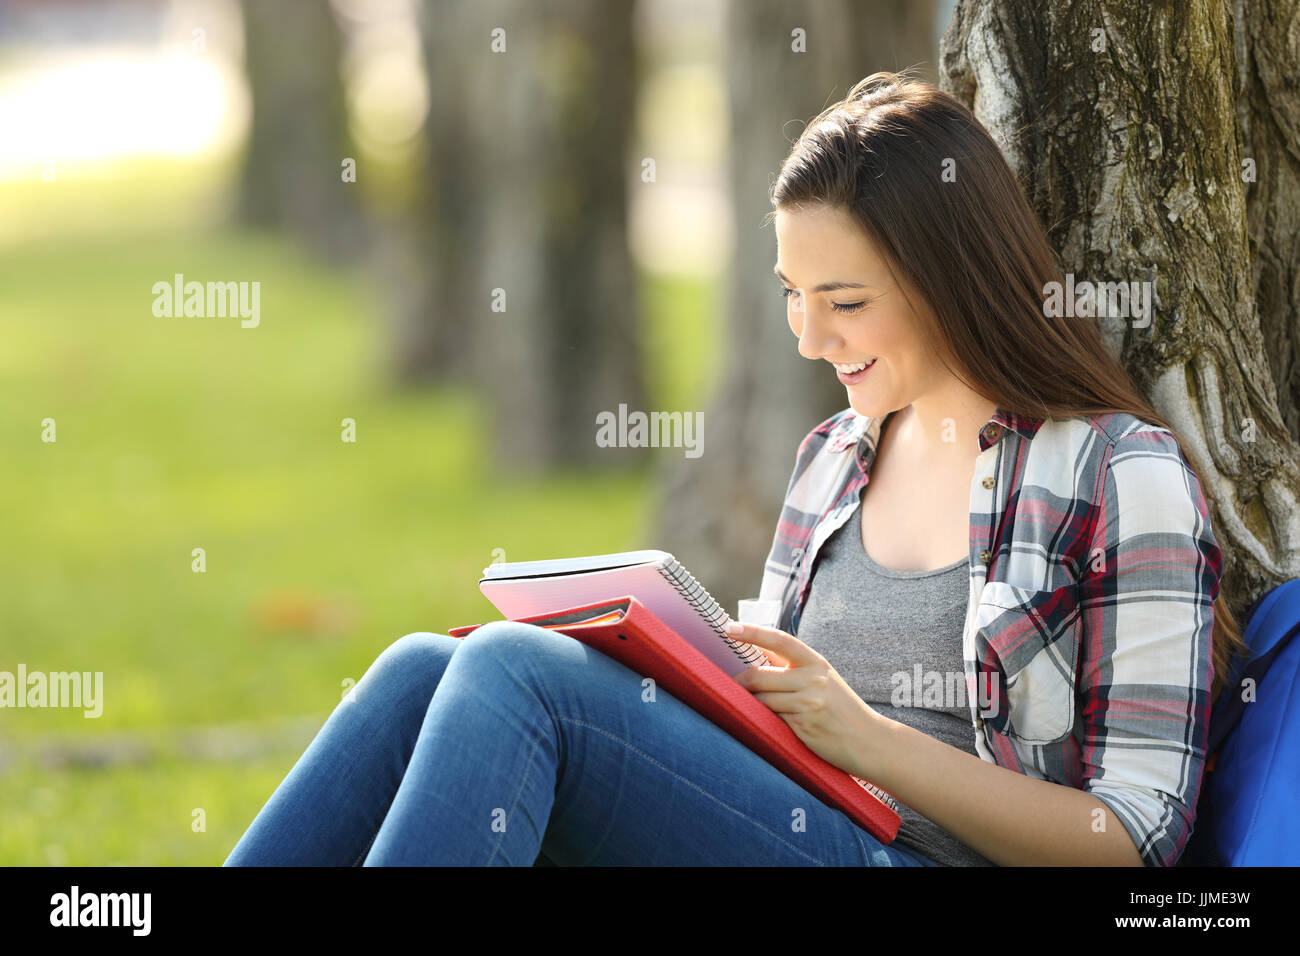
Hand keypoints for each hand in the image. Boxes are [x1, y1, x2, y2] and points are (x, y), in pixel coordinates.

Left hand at [725, 621, 882, 776]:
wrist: (868, 740)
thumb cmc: (840, 708)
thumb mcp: (823, 679)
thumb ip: (794, 667)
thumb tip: (758, 654)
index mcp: (815, 662)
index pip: (778, 640)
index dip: (752, 632)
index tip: (729, 627)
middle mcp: (812, 679)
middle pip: (759, 675)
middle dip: (739, 682)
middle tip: (730, 685)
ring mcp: (807, 703)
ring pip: (761, 700)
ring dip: (750, 704)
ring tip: (751, 707)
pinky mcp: (802, 726)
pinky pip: (770, 718)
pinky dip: (763, 719)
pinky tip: (766, 723)